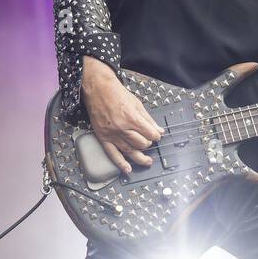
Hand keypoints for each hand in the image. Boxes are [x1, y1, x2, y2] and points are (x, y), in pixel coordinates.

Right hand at [81, 56, 163, 174]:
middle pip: (141, 144)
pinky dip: (121, 163)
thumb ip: (149, 120)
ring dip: (140, 157)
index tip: (157, 136)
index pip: (150, 134)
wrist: (98, 89)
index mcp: (132, 119)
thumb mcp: (137, 104)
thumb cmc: (116, 94)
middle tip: (149, 142)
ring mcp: (112, 134)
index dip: (156, 136)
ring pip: (130, 151)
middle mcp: (122, 128)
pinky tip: (128, 169)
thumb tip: (159, 130)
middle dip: (148, 144)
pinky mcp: (103, 137)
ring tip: (147, 161)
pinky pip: (112, 154)